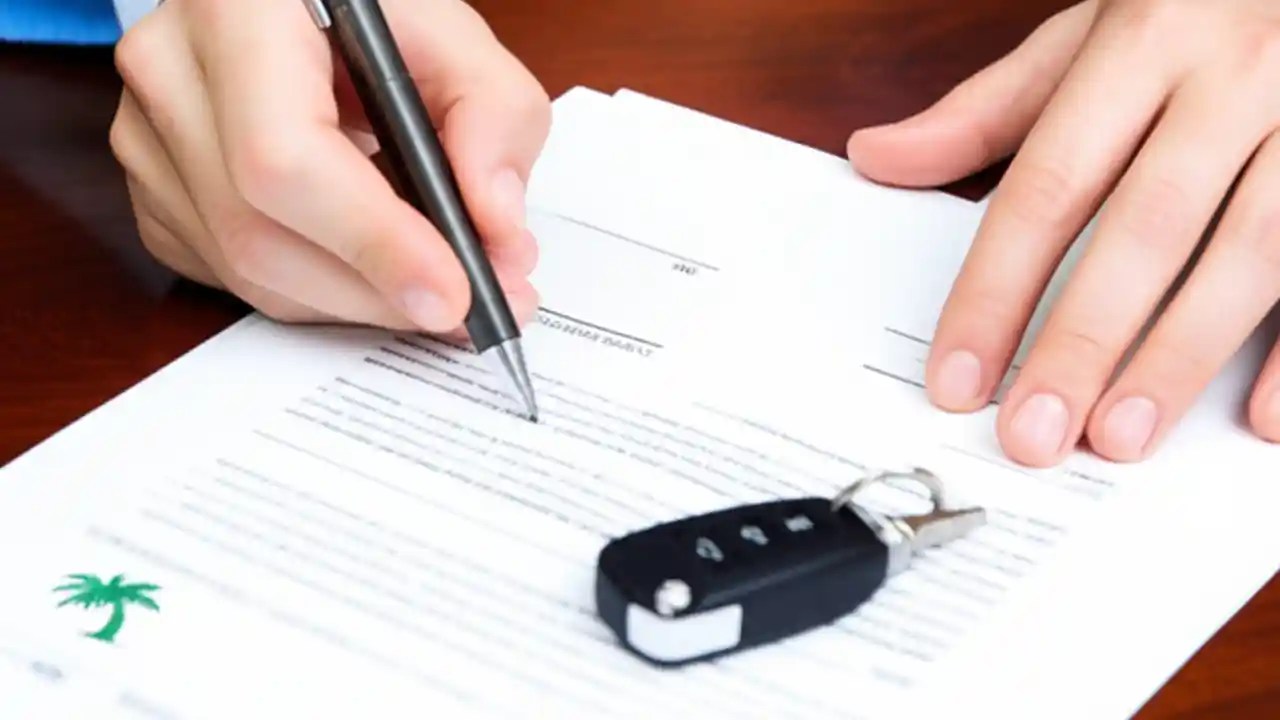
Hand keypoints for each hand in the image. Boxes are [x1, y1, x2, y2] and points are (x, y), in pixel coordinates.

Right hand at [109, 0, 548, 335]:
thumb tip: (496, 230)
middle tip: (475, 302)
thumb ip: (496, 116)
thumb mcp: (456, 37)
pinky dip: (321, 293)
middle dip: (380, 290)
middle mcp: (170, 75)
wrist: (296, 12)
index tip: (452, 289)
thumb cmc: (372, 17)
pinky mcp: (154, 197)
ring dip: (358, 301)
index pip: (285, 156)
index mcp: (237, 12)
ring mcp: (147, 141)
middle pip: (261, 233)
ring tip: (437, 284)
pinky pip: (237, 281)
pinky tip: (371, 268)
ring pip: (251, 272)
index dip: (372, 239)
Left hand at [848, 0, 1279, 465]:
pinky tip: (1262, 417)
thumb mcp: (1090, 33)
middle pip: (1145, 226)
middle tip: (1033, 433)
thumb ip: (989, 108)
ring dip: (1181, 356)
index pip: (1050, 183)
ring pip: (1250, 250)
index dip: (996, 288)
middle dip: (1083, 339)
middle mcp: (1234, 75)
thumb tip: (875, 155)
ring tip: (1119, 438)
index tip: (957, 376)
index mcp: (1144, 40)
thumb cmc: (1195, 6)